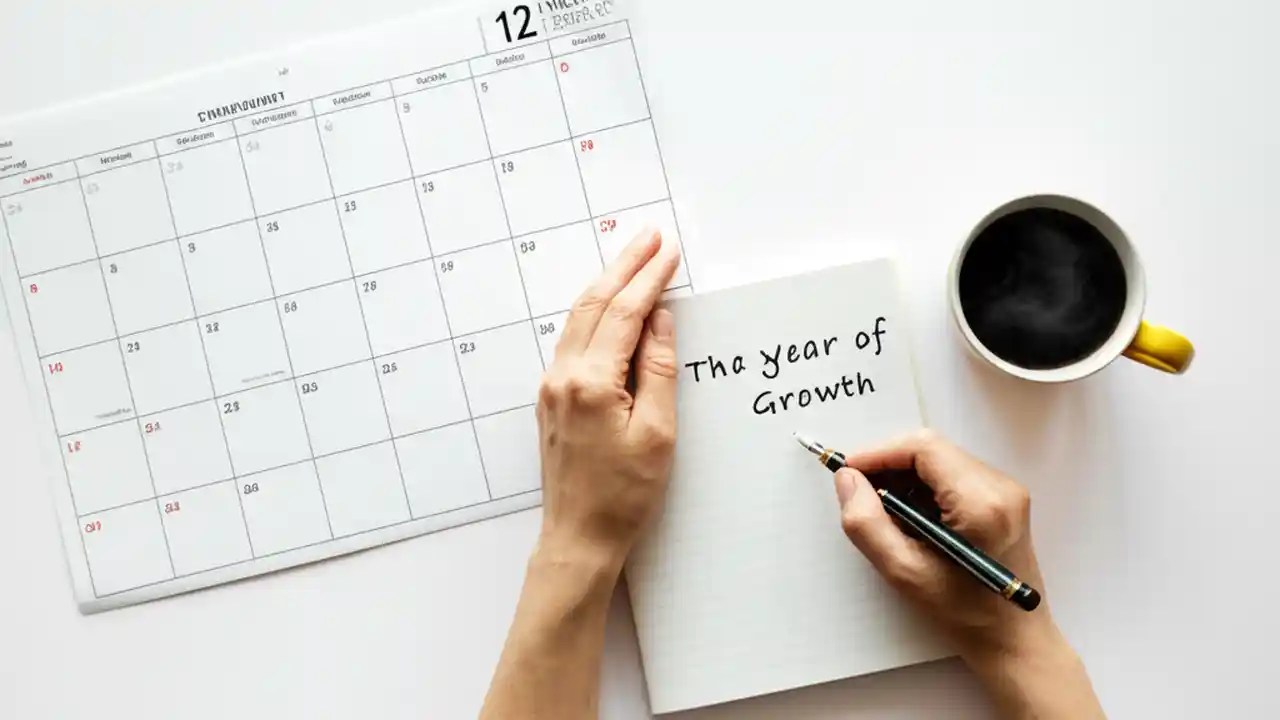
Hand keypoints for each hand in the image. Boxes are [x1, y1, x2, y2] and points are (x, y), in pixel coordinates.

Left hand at [536, 230, 681, 568]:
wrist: (578, 537)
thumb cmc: (623, 496)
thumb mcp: (658, 433)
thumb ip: (658, 370)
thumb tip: (660, 320)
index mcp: (591, 383)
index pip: (625, 314)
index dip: (650, 279)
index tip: (669, 252)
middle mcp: (563, 376)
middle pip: (595, 304)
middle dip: (625, 266)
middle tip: (650, 236)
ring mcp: (552, 386)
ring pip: (579, 318)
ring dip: (607, 285)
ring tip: (632, 258)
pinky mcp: (552, 399)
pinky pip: (574, 340)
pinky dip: (596, 313)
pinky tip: (611, 306)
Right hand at [835, 431, 1104, 717]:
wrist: (1015, 641)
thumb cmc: (964, 615)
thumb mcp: (904, 573)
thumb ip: (867, 523)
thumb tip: (847, 479)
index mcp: (981, 502)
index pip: (923, 448)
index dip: (878, 453)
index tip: (847, 473)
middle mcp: (1000, 486)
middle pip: (932, 450)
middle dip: (890, 465)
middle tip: (861, 494)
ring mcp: (1006, 491)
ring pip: (941, 460)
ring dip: (906, 478)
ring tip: (887, 514)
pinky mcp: (1004, 499)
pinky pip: (954, 475)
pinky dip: (924, 488)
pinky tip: (913, 519)